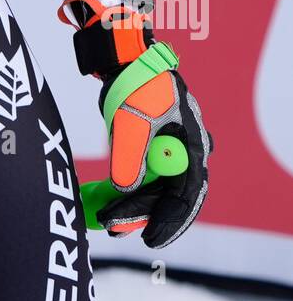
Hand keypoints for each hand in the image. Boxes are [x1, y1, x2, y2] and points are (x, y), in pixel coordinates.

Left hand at [95, 44, 212, 248]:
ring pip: (156, 191)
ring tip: (107, 223)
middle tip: (116, 231)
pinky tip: (112, 208)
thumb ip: (131, 155)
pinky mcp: (153, 152)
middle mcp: (187, 153)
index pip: (188, 192)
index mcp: (193, 144)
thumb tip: (125, 190)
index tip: (150, 238)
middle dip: (144, 216)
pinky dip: (129, 194)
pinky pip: (145, 180)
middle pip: (171, 195)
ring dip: (133, 208)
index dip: (170, 219)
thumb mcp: (132, 120)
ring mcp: (171, 153)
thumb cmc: (135, 85)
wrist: (126, 62)